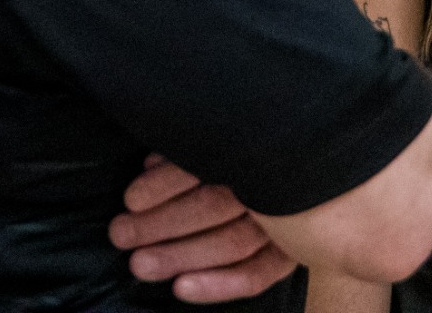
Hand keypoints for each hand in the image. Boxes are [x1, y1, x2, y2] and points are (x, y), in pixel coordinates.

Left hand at [110, 156, 295, 303]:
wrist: (310, 180)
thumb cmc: (244, 156)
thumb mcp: (219, 141)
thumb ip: (187, 153)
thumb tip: (150, 164)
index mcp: (255, 147)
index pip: (208, 164)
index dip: (166, 183)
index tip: (131, 199)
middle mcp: (273, 183)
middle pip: (215, 203)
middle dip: (162, 222)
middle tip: (121, 234)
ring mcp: (287, 222)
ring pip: (233, 241)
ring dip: (181, 254)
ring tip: (140, 265)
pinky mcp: (289, 253)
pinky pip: (257, 274)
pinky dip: (220, 285)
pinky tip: (182, 289)